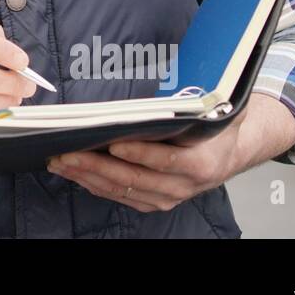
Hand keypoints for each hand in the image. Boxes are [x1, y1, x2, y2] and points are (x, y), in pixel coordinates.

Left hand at [44, 93, 294, 212]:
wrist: (233, 150)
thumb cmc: (217, 125)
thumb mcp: (214, 111)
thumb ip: (193, 107)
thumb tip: (162, 93)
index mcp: (202, 162)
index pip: (167, 160)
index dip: (140, 154)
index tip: (114, 145)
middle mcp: (184, 186)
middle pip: (136, 179)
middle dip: (97, 167)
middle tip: (67, 153)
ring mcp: (169, 197)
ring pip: (123, 190)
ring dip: (88, 177)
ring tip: (61, 162)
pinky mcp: (156, 201)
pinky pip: (121, 196)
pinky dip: (95, 185)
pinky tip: (75, 173)